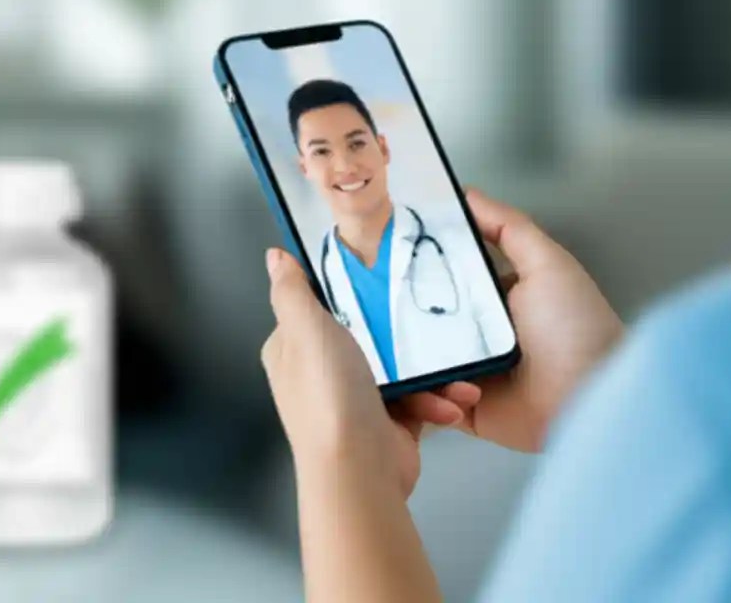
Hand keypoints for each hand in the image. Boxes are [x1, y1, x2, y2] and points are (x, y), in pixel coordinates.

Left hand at [261, 247, 480, 496]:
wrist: (359, 472)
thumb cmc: (328, 398)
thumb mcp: (306, 331)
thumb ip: (291, 292)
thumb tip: (275, 257)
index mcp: (295, 349)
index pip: (319, 302)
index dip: (348, 284)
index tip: (382, 265)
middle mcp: (323, 372)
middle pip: (368, 330)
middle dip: (404, 329)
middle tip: (432, 315)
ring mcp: (357, 397)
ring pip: (402, 364)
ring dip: (433, 371)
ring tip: (456, 375)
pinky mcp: (389, 420)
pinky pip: (420, 396)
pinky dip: (438, 400)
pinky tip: (450, 402)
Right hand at [401, 189, 623, 451]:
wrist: (590, 398)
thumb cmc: (578, 329)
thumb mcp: (547, 262)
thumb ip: (508, 225)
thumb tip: (467, 194)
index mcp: (493, 296)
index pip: (440, 275)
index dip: (409, 265)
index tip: (377, 254)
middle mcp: (475, 333)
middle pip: (417, 318)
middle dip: (391, 314)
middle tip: (367, 307)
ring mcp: (466, 372)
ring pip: (412, 361)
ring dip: (404, 360)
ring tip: (408, 354)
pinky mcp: (462, 409)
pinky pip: (425, 402)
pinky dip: (423, 398)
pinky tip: (447, 388)